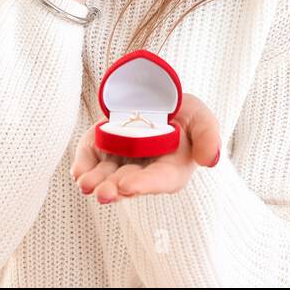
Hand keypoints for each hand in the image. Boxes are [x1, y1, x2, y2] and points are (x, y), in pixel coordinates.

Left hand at [71, 93, 221, 202]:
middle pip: (129, 183)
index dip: (144, 184)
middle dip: (115, 189)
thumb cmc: (186, 113)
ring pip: (106, 178)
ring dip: (96, 182)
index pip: (160, 181)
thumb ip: (209, 136)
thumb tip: (209, 160)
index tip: (129, 185)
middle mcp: (143, 171)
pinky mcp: (103, 150)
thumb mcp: (202, 118)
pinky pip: (91, 161)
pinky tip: (79, 171)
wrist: (160, 97)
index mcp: (171, 170)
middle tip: (104, 192)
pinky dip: (83, 166)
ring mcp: (121, 162)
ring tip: (86, 184)